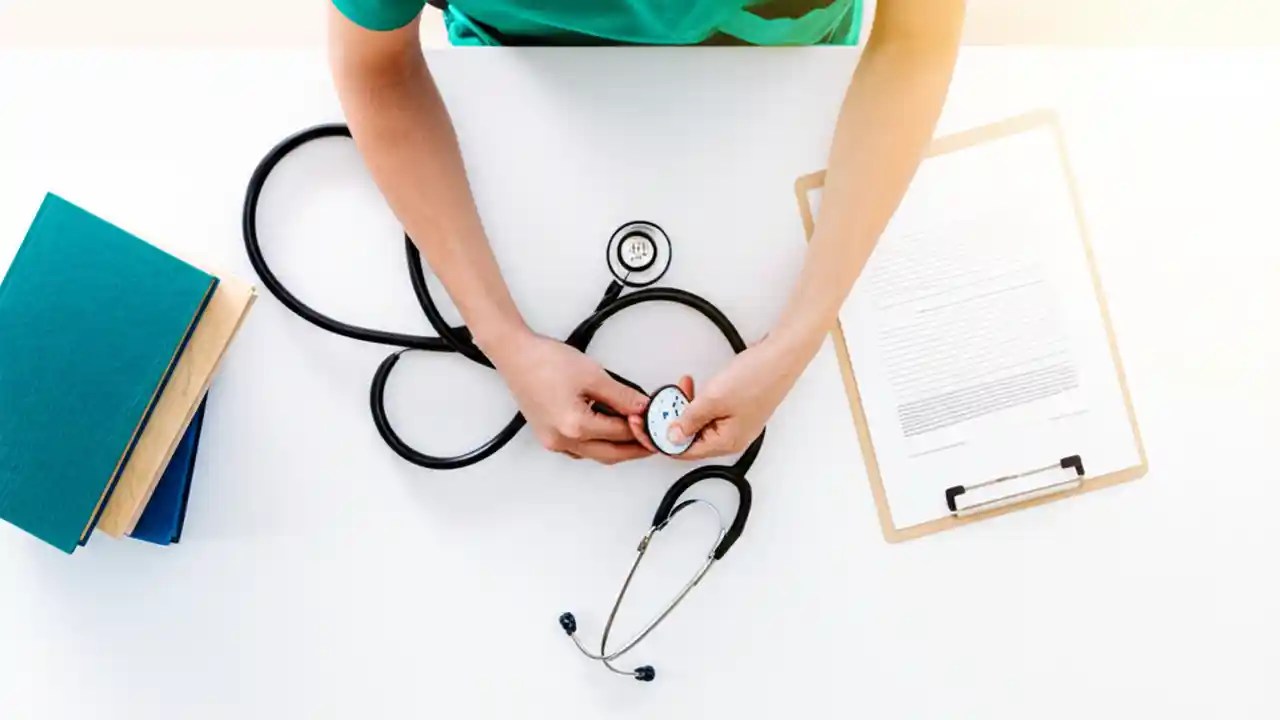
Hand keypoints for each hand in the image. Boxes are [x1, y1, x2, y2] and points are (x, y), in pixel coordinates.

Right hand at [487, 330, 651, 463]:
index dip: (641, 428)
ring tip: (633, 436)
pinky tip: (606, 433)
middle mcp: (562, 440)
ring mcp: (552, 441)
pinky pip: (578, 450)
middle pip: (609, 454)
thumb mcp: (593, 375)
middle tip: (652, 442)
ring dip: (615, 448)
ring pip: (594, 455)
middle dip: (634, 449)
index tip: (654, 423)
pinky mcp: (547, 436)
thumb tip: (641, 407)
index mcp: (574, 426)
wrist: (516, 355)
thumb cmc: (544, 361)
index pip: (620, 434)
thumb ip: (622, 395)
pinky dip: (596, 444)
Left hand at [629, 338, 804, 460]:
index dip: (659, 438)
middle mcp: (731, 437)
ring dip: (681, 407)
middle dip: (668, 420)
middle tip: (652, 406)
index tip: (642, 425)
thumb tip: (672, 436)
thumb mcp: (713, 399)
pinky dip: (696, 400)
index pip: (683, 451)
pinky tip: (690, 386)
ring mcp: (735, 423)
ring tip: (674, 390)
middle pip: (689, 438)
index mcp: (726, 442)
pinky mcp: (737, 408)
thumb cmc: (757, 377)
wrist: (782, 355)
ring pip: (697, 422)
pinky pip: (708, 411)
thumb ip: (689, 420)